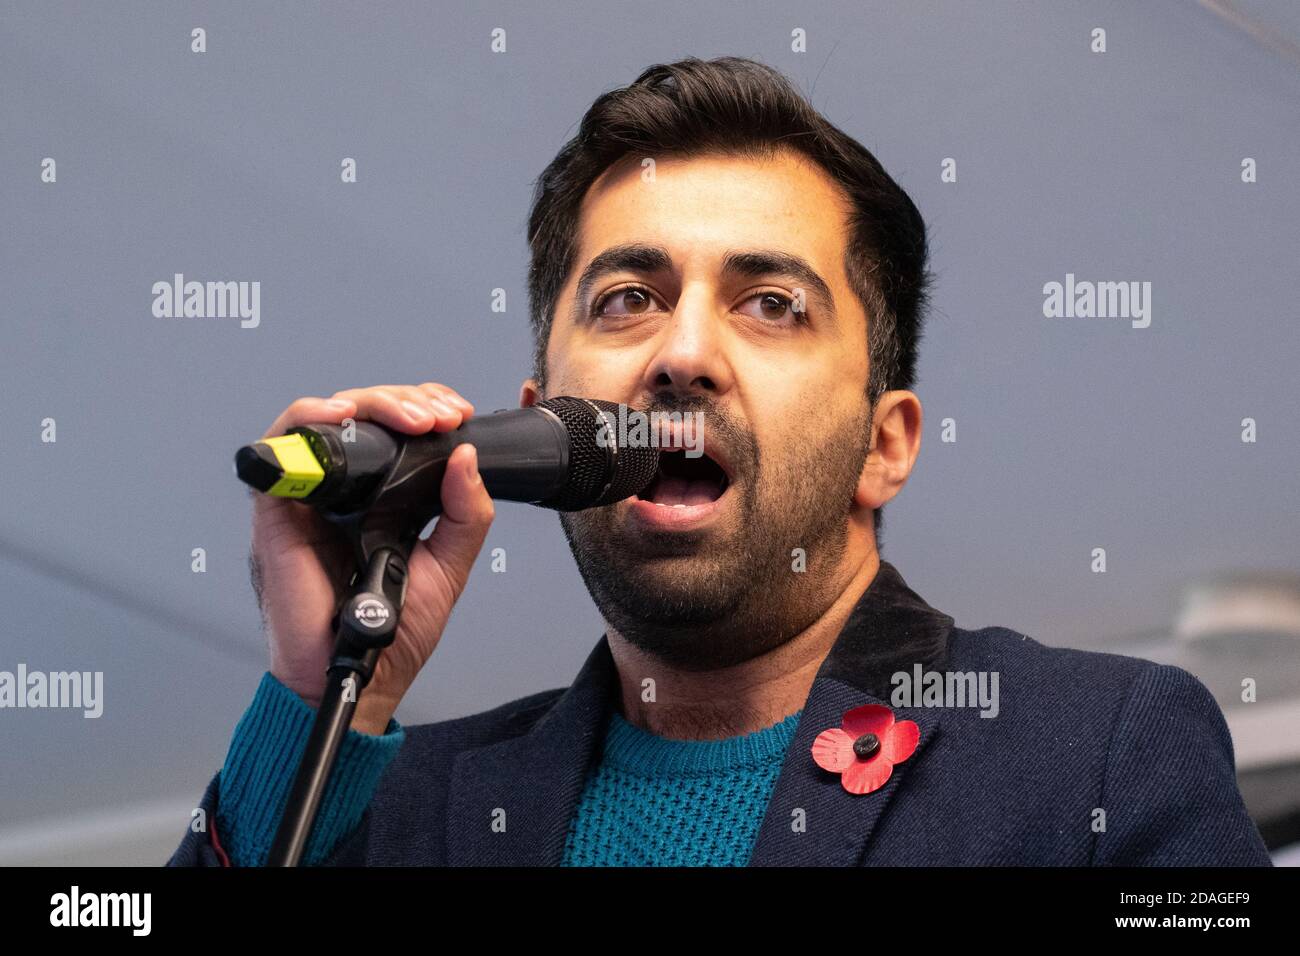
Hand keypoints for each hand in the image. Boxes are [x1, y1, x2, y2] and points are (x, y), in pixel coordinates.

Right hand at [249, 383, 493, 733]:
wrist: (359, 674)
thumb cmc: (395, 630)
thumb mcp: (450, 565)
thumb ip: (466, 513)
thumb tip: (467, 455)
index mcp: (382, 497)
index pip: (396, 429)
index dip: (423, 407)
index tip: (456, 415)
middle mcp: (344, 489)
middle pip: (363, 413)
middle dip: (405, 401)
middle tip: (439, 418)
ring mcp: (309, 496)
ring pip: (325, 418)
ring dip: (369, 404)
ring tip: (409, 419)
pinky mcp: (277, 509)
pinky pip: (280, 448)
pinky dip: (308, 420)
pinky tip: (342, 416)